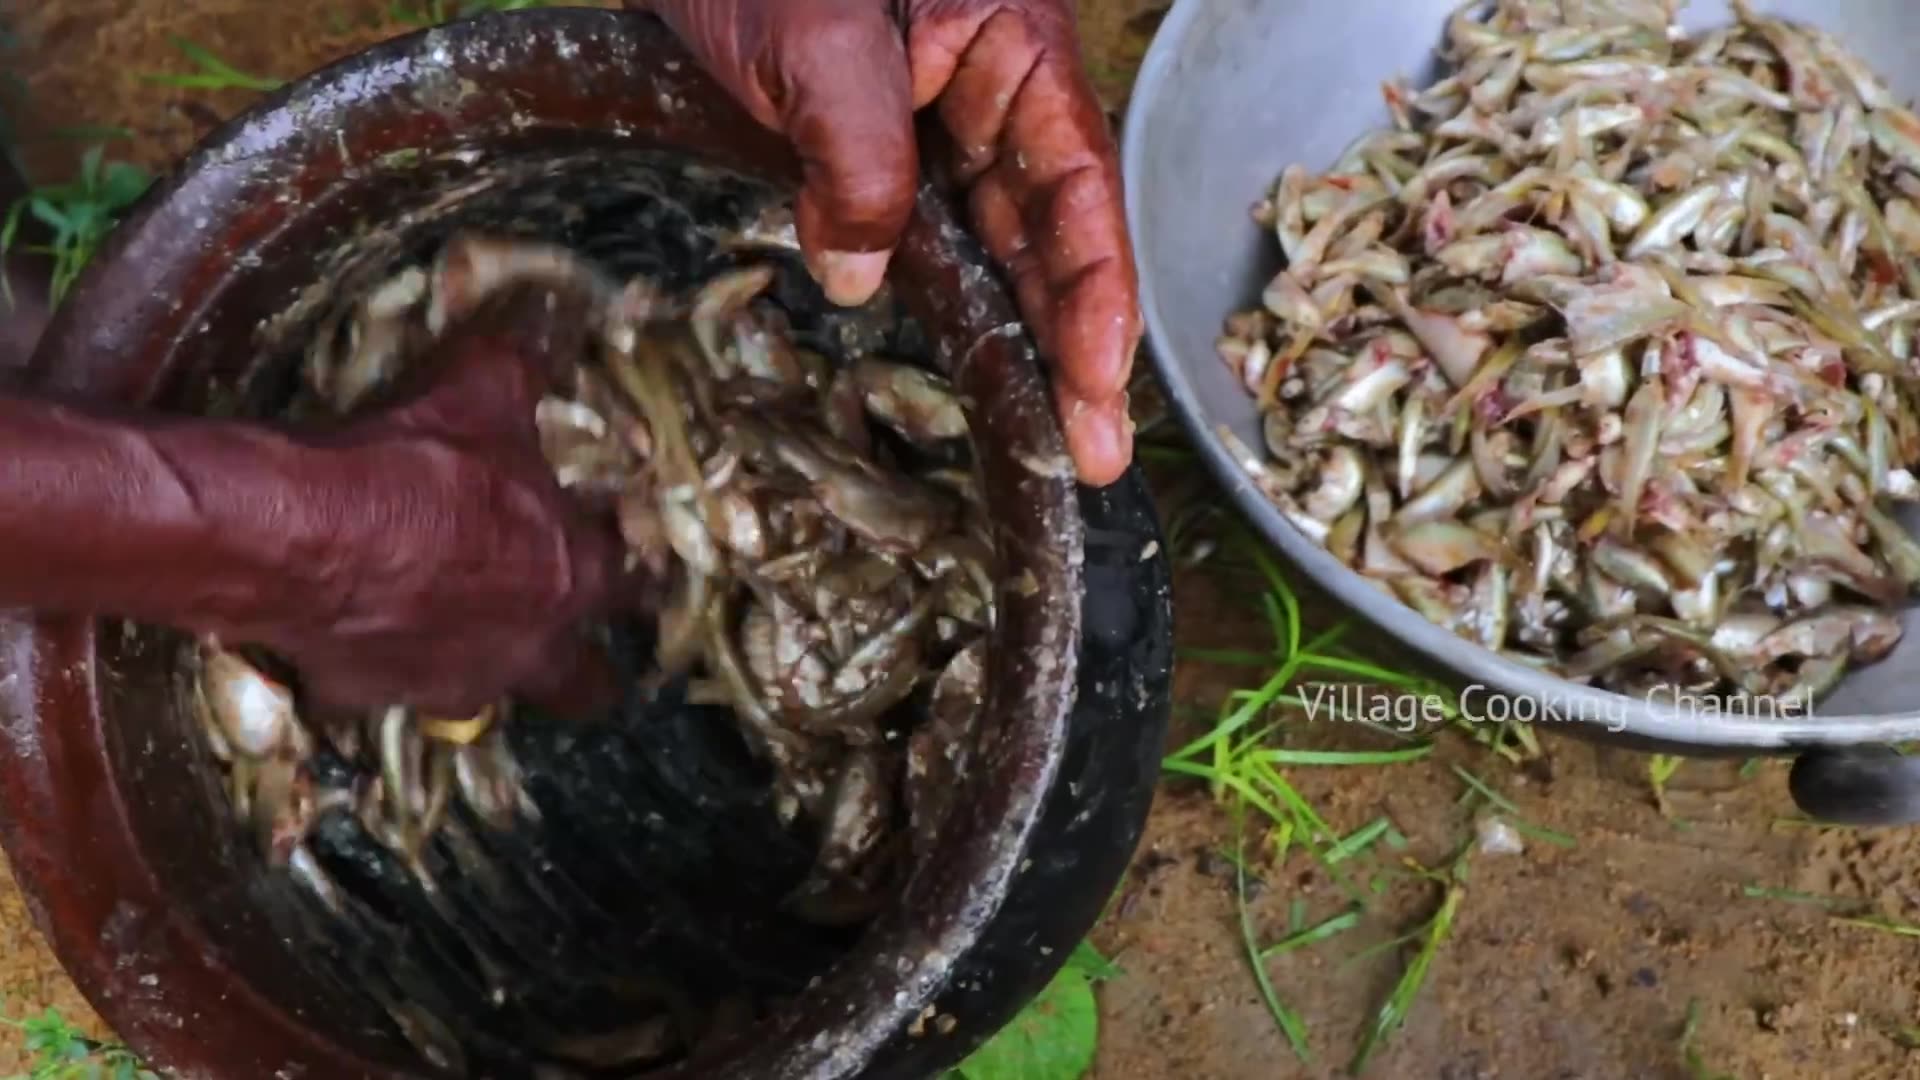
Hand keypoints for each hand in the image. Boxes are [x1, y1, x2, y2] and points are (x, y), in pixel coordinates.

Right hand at [211, 283, 638, 718]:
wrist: (294, 532)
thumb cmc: (412, 463)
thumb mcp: (480, 389)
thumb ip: (525, 367)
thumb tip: (554, 318)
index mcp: (572, 576)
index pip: (631, 586)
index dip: (624, 570)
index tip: (611, 556)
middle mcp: (527, 648)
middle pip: (584, 683)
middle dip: (581, 665)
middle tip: (558, 630)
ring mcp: (452, 684)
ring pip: (490, 692)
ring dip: (480, 663)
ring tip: (449, 623)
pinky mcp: (372, 699)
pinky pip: (390, 689)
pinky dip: (381, 662)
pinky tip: (358, 624)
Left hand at [633, 0, 1140, 485]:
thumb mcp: (816, 42)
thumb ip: (859, 158)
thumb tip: (859, 277)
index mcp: (1010, 43)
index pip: (1078, 180)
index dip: (1097, 286)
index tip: (1098, 377)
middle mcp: (989, 91)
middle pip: (1050, 229)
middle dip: (1073, 342)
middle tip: (1090, 451)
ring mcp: (935, 125)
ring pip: (994, 246)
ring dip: (1018, 339)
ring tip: (1047, 437)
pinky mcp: (873, 152)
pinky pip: (924, 240)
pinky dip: (944, 304)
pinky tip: (965, 369)